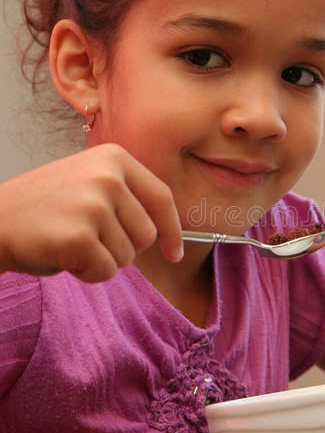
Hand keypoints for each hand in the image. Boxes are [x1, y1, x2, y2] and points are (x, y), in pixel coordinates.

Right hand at [0, 143, 182, 282]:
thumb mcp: (87, 181)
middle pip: (146, 234)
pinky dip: (87, 273)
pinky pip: (106, 271)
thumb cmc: (42, 208)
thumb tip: (165, 228)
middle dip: (123, 247)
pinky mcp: (80, 237)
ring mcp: (94, 205)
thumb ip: (125, 195)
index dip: (172, 231)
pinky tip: (63, 255)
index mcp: (114, 158)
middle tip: (86, 236)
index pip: (162, 198)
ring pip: (127, 256)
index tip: (174, 252)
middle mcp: (108, 177)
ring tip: (70, 241)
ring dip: (102, 260)